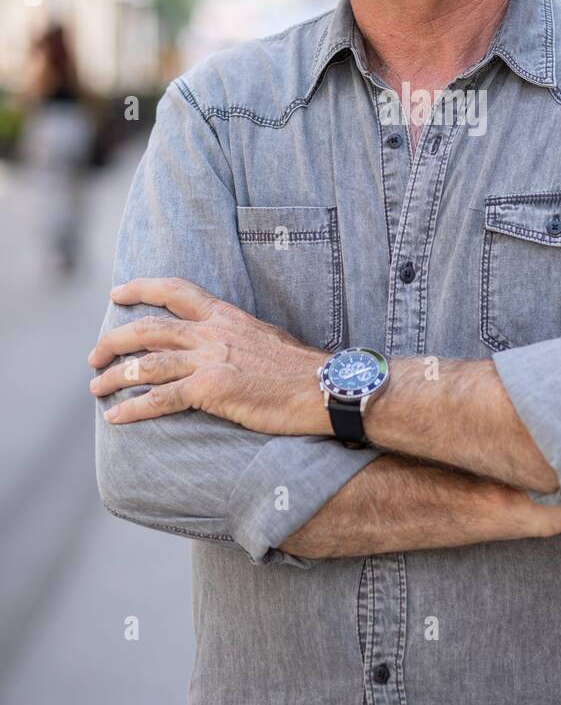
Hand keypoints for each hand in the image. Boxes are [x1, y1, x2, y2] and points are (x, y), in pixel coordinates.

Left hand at [88, 277, 328, 434]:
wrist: (322, 388)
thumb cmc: (300, 369)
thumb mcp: (264, 337)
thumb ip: (235, 336)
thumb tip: (219, 345)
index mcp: (226, 315)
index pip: (176, 291)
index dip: (142, 288)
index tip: (117, 293)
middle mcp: (213, 333)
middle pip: (149, 329)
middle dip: (114, 339)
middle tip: (95, 355)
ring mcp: (210, 360)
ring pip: (147, 364)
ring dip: (115, 376)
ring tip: (96, 388)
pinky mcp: (212, 390)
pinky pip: (161, 399)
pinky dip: (133, 407)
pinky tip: (116, 416)